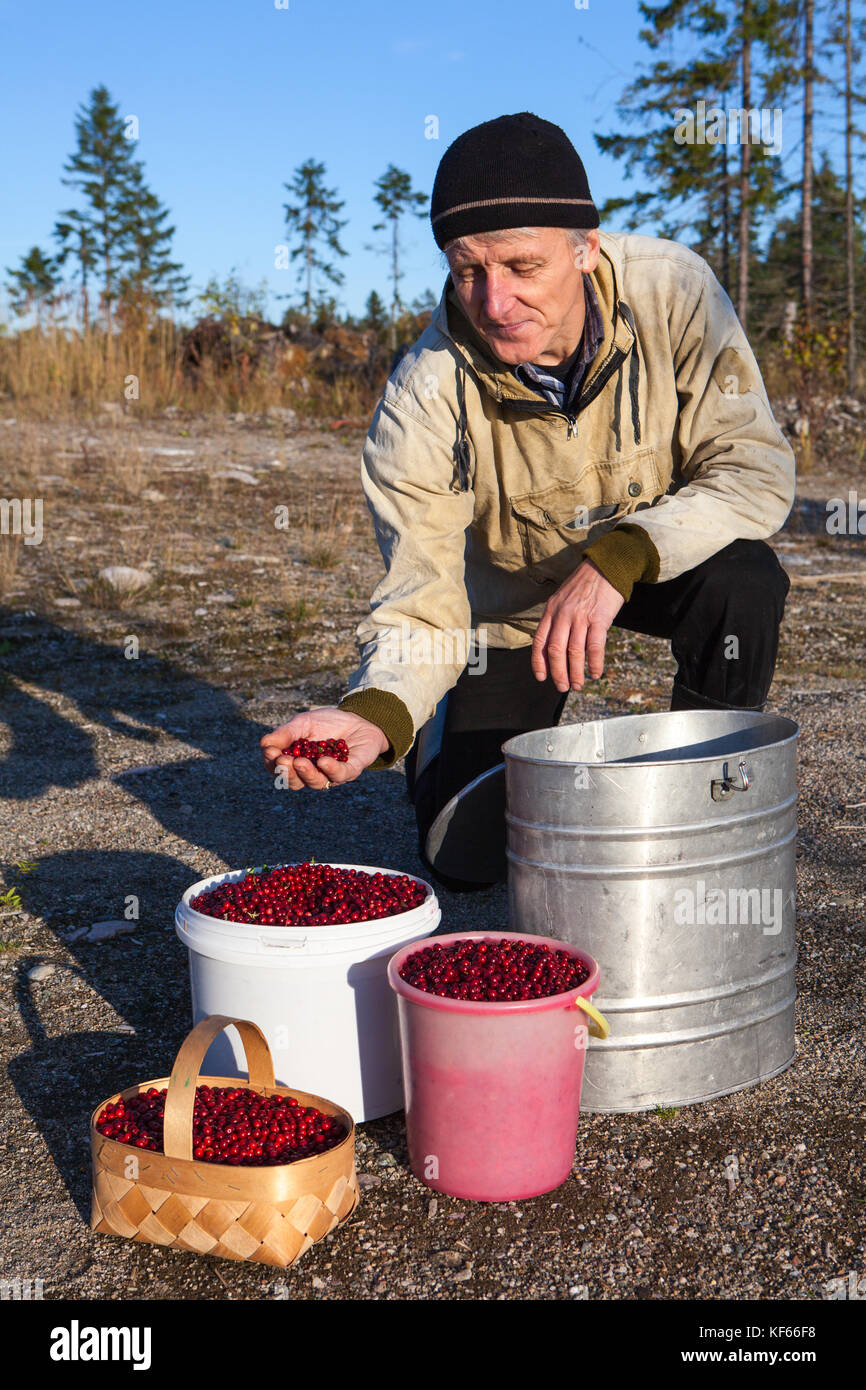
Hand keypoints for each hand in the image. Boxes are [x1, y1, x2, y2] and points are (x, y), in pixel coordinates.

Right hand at [260, 707, 388, 790]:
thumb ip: (286, 733)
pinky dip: (331, 769)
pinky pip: (341, 775)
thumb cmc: (327, 723)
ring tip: (300, 762)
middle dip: (288, 772)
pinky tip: (323, 761)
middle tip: (283, 760)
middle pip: (296, 782)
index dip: (272, 764)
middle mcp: (312, 774)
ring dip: (307, 774)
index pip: (279, 770)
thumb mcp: (303, 723)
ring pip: (317, 783)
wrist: (358, 718)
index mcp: (296, 763)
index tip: (270, 752)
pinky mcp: (351, 770)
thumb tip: (264, 743)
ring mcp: (331, 775)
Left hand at [531, 560, 624, 693]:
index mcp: (551, 610)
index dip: (539, 662)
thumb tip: (554, 646)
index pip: (539, 641)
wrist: (606, 566)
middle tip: (563, 686)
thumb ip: (556, 619)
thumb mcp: (562, 598)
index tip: (542, 677)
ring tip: (578, 685)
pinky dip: (594, 664)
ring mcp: (581, 616)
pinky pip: (595, 647)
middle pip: (556, 651)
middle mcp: (563, 614)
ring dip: (576, 673)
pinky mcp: (599, 618)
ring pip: (574, 652)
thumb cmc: (585, 585)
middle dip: (558, 673)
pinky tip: (595, 674)